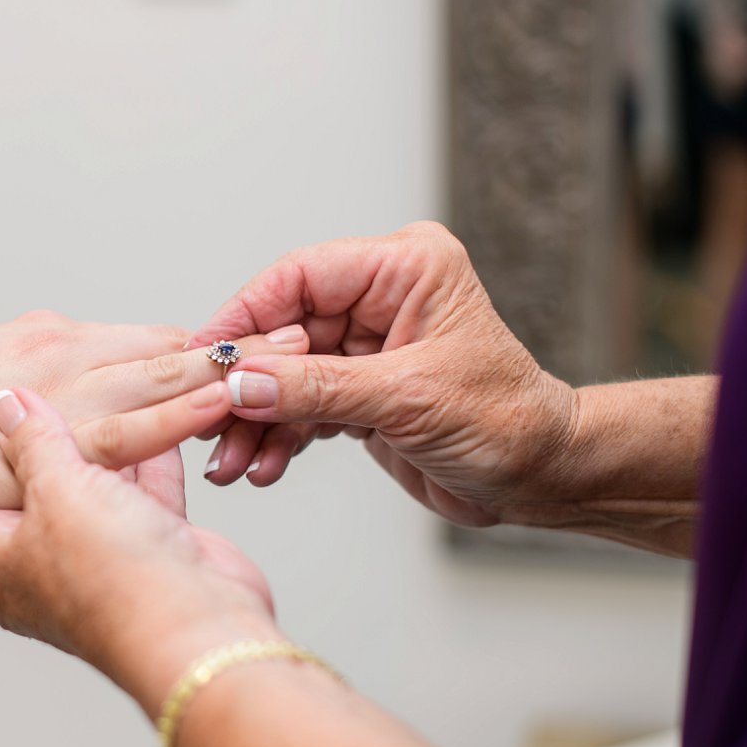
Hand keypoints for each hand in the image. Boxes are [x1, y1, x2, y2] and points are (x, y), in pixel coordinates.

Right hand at [0, 311, 302, 531]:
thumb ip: (21, 400)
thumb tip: (43, 413)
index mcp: (44, 339)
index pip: (140, 338)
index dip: (201, 343)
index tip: (255, 339)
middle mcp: (61, 352)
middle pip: (170, 343)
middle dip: (243, 341)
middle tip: (310, 323)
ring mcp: (58, 392)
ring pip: (166, 374)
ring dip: (238, 366)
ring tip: (303, 354)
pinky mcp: (50, 442)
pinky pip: (137, 426)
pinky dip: (189, 413)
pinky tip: (234, 405)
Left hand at [0, 388, 281, 711]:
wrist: (195, 629)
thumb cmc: (109, 576)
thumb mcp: (54, 489)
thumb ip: (30, 440)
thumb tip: (4, 402)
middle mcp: (25, 567)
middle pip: (31, 482)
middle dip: (55, 434)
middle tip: (58, 379)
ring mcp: (85, 562)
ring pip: (89, 485)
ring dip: (111, 442)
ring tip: (115, 386)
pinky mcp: (140, 554)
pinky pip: (139, 494)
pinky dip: (149, 460)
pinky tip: (160, 412)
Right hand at [186, 222, 578, 528]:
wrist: (541, 479)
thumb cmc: (508, 422)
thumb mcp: (408, 400)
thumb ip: (318, 389)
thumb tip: (242, 383)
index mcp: (405, 268)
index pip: (300, 276)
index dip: (246, 316)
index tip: (205, 355)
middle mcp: (380, 298)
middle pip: (282, 329)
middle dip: (246, 384)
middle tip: (209, 421)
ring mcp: (365, 345)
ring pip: (282, 373)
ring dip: (254, 420)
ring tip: (230, 462)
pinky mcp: (356, 389)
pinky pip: (297, 404)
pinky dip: (277, 436)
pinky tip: (262, 466)